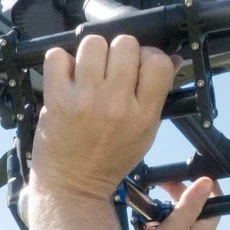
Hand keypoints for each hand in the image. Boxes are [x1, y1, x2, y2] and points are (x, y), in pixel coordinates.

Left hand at [30, 35, 177, 201]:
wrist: (73, 185)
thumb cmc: (109, 159)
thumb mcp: (145, 132)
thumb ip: (157, 95)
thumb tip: (172, 59)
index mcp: (143, 114)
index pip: (157, 61)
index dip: (148, 56)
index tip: (138, 66)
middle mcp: (116, 104)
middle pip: (125, 44)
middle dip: (118, 53)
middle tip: (110, 71)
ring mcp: (85, 100)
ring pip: (93, 44)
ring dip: (90, 54)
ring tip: (87, 74)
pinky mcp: (57, 99)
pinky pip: (57, 56)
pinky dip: (60, 63)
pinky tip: (67, 78)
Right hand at [139, 179, 220, 229]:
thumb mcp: (175, 228)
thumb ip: (190, 203)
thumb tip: (206, 180)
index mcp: (206, 225)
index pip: (214, 195)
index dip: (202, 180)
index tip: (185, 172)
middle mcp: (200, 229)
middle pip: (195, 200)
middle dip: (178, 190)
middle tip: (161, 185)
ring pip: (181, 210)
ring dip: (167, 205)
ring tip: (152, 206)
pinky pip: (172, 222)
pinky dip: (161, 218)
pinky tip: (150, 221)